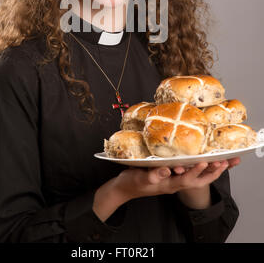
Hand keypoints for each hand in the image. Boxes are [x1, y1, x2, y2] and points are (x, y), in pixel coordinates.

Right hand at [115, 157, 240, 201]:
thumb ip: (153, 175)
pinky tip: (200, 160)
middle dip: (211, 173)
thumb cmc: (131, 183)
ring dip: (208, 170)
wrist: (124, 188)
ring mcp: (172, 180)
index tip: (205, 162)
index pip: (187, 179)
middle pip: (197, 181)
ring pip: (195, 177)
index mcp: (168, 185)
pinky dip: (197, 167)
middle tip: (224, 163)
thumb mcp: (140, 178)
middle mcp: (174, 183)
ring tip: (220, 161)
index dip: (196, 171)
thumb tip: (166, 169)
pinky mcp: (169, 176)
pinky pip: (188, 172)